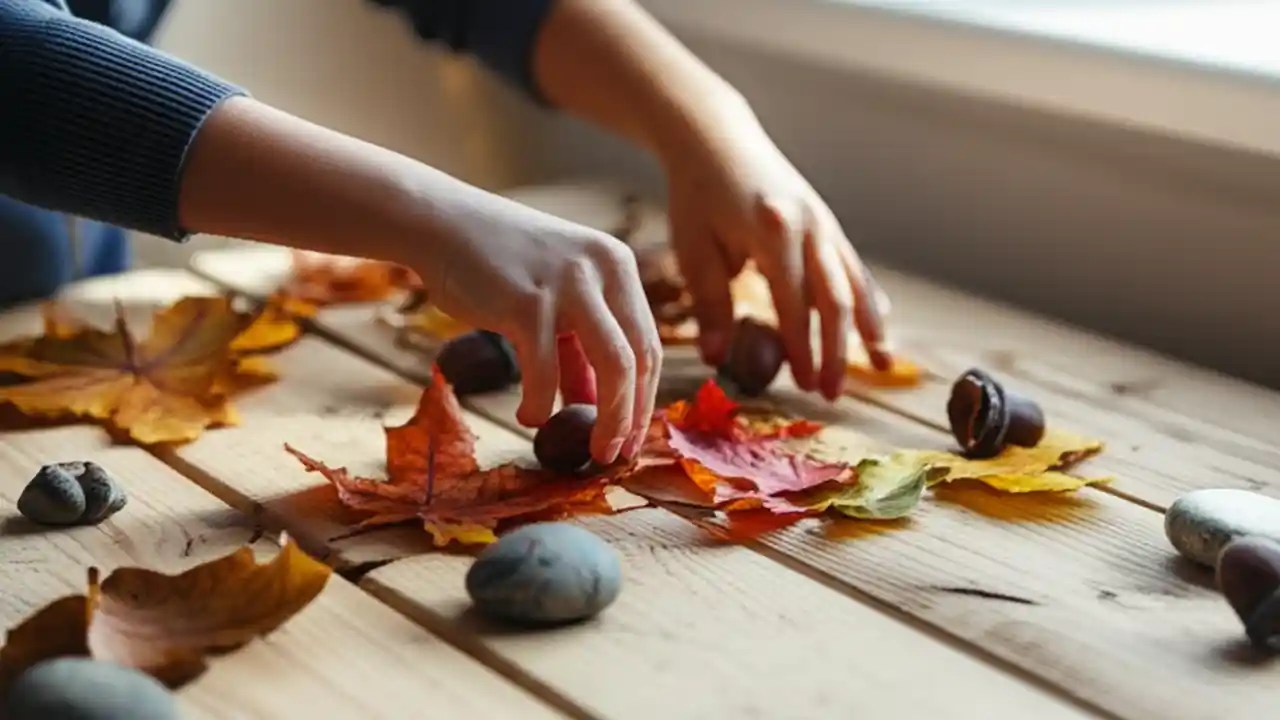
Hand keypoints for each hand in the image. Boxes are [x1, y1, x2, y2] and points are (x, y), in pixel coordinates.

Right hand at [414, 187, 660, 464]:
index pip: (648, 343)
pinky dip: (540, 404)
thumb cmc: (498, 265)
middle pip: (639, 358)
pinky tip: (529, 416)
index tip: (631, 435)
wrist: (441, 224)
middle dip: (632, 415)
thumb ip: (580, 346)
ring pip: (613, 366)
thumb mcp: (554, 296)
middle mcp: (603, 269)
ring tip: (589, 450)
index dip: (644, 397)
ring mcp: (569, 284)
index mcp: (617, 265)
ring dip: (607, 420)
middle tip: (616, 453)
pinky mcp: (529, 303)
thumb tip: (598, 407)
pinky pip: (546, 371)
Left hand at [663, 114, 890, 400]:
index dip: (801, 347)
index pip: (793, 302)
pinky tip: (880, 327)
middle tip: (831, 393)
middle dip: (835, 350)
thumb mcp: (694, 250)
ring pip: (854, 282)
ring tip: (880, 367)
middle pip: (833, 298)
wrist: (715, 138)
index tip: (804, 386)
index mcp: (773, 231)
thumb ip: (710, 305)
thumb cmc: (697, 196)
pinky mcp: (827, 222)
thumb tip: (717, 358)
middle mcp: (808, 226)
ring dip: (867, 328)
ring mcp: (823, 222)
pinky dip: (868, 298)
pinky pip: (853, 266)